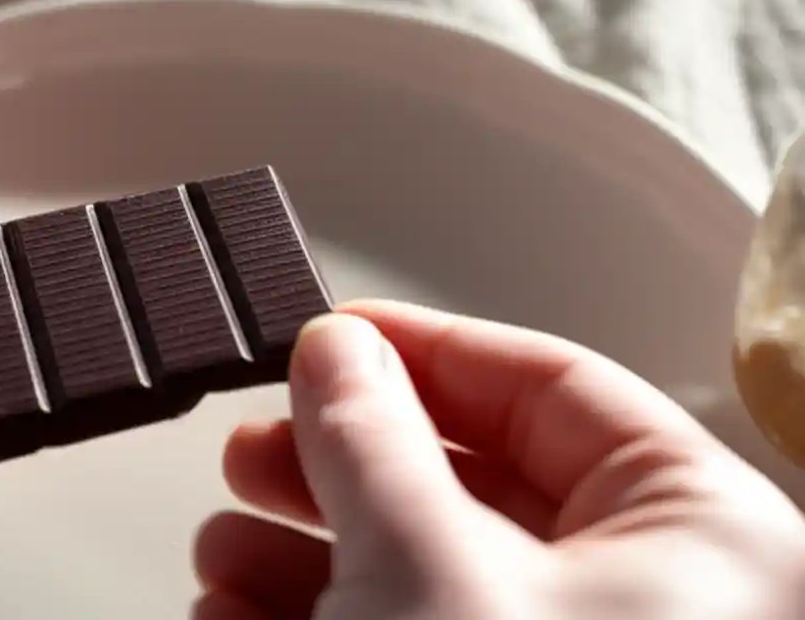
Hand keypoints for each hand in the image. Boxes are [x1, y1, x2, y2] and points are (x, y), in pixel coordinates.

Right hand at [196, 301, 804, 618]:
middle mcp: (656, 601)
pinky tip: (239, 613)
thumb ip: (372, 439)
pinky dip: (320, 619)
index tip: (328, 335)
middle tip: (258, 443)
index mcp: (702, 539)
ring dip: (308, 552)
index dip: (424, 349)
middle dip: (339, 464)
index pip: (554, 388)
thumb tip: (335, 351)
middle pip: (474, 482)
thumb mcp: (424, 564)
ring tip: (224, 543)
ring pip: (430, 567)